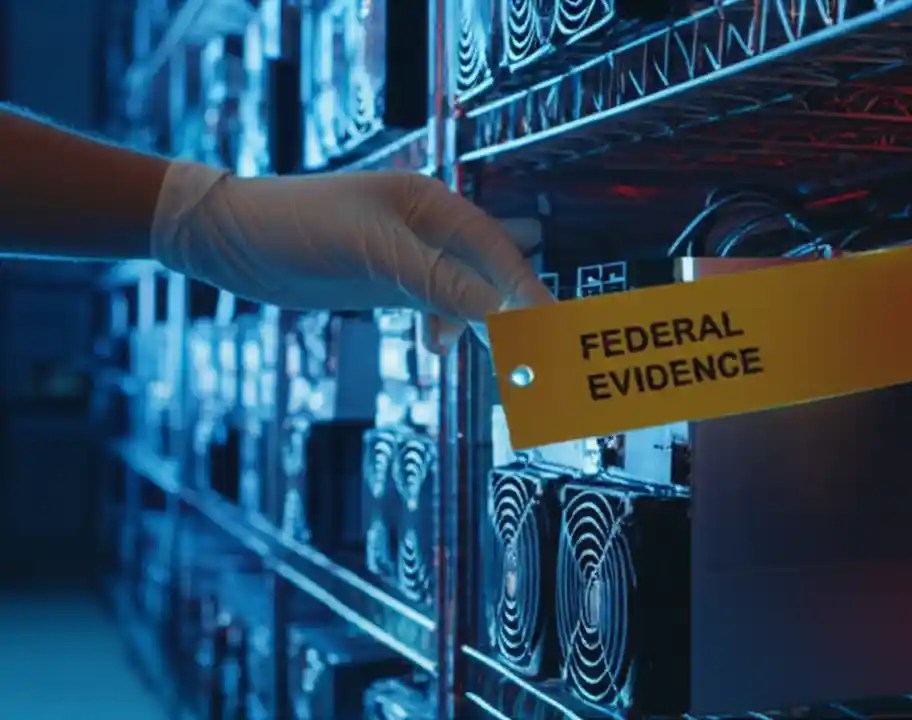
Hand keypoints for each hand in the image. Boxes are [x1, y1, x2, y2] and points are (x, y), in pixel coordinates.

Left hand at [150, 162, 552, 350]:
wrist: (227, 239)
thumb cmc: (294, 227)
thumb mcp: (369, 252)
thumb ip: (436, 281)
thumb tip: (500, 313)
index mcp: (429, 202)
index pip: (492, 247)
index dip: (524, 287)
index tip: (552, 326)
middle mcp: (425, 225)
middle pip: (487, 267)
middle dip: (513, 306)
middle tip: (541, 348)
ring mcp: (407, 254)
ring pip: (463, 290)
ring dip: (481, 322)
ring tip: (503, 359)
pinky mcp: (386, 280)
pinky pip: (434, 304)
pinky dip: (445, 326)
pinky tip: (439, 347)